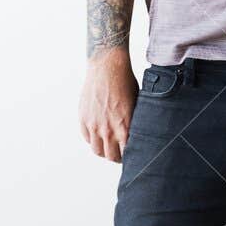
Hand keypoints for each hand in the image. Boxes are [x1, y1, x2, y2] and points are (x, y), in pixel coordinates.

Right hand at [79, 48, 137, 162]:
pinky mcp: (84, 119)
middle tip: (122, 154)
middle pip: (111, 156)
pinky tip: (100, 135)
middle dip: (118, 157)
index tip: (134, 157)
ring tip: (110, 147)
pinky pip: (87, 138)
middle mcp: (108, 129)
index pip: (128, 154)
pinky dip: (93, 140)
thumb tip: (141, 136)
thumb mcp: (138, 105)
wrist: (108, 68)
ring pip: (97, 150)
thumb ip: (136, 123)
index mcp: (125, 127)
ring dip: (104, 151)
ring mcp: (94, 125)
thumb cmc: (127, 84)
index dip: (131, 157)